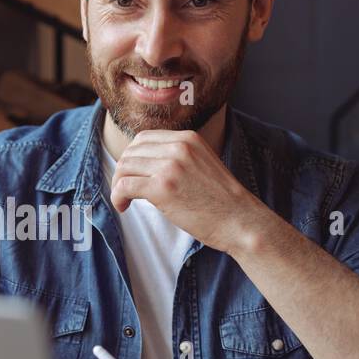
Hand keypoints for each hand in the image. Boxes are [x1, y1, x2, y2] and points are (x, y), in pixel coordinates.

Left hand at [108, 130, 260, 254]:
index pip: (143, 138)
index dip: (132, 157)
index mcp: (188, 138)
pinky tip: (124, 207)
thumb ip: (179, 158)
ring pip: (124, 167)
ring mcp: (170, 166)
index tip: (132, 174)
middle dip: (123, 171)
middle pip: (131, 152)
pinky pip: (124, 186)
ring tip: (124, 200)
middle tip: (125, 190)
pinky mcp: (162, 188)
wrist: (240, 220)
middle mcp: (178, 147)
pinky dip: (118, 197)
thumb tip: (146, 165)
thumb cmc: (221, 201)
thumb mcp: (203, 164)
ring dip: (118, 185)